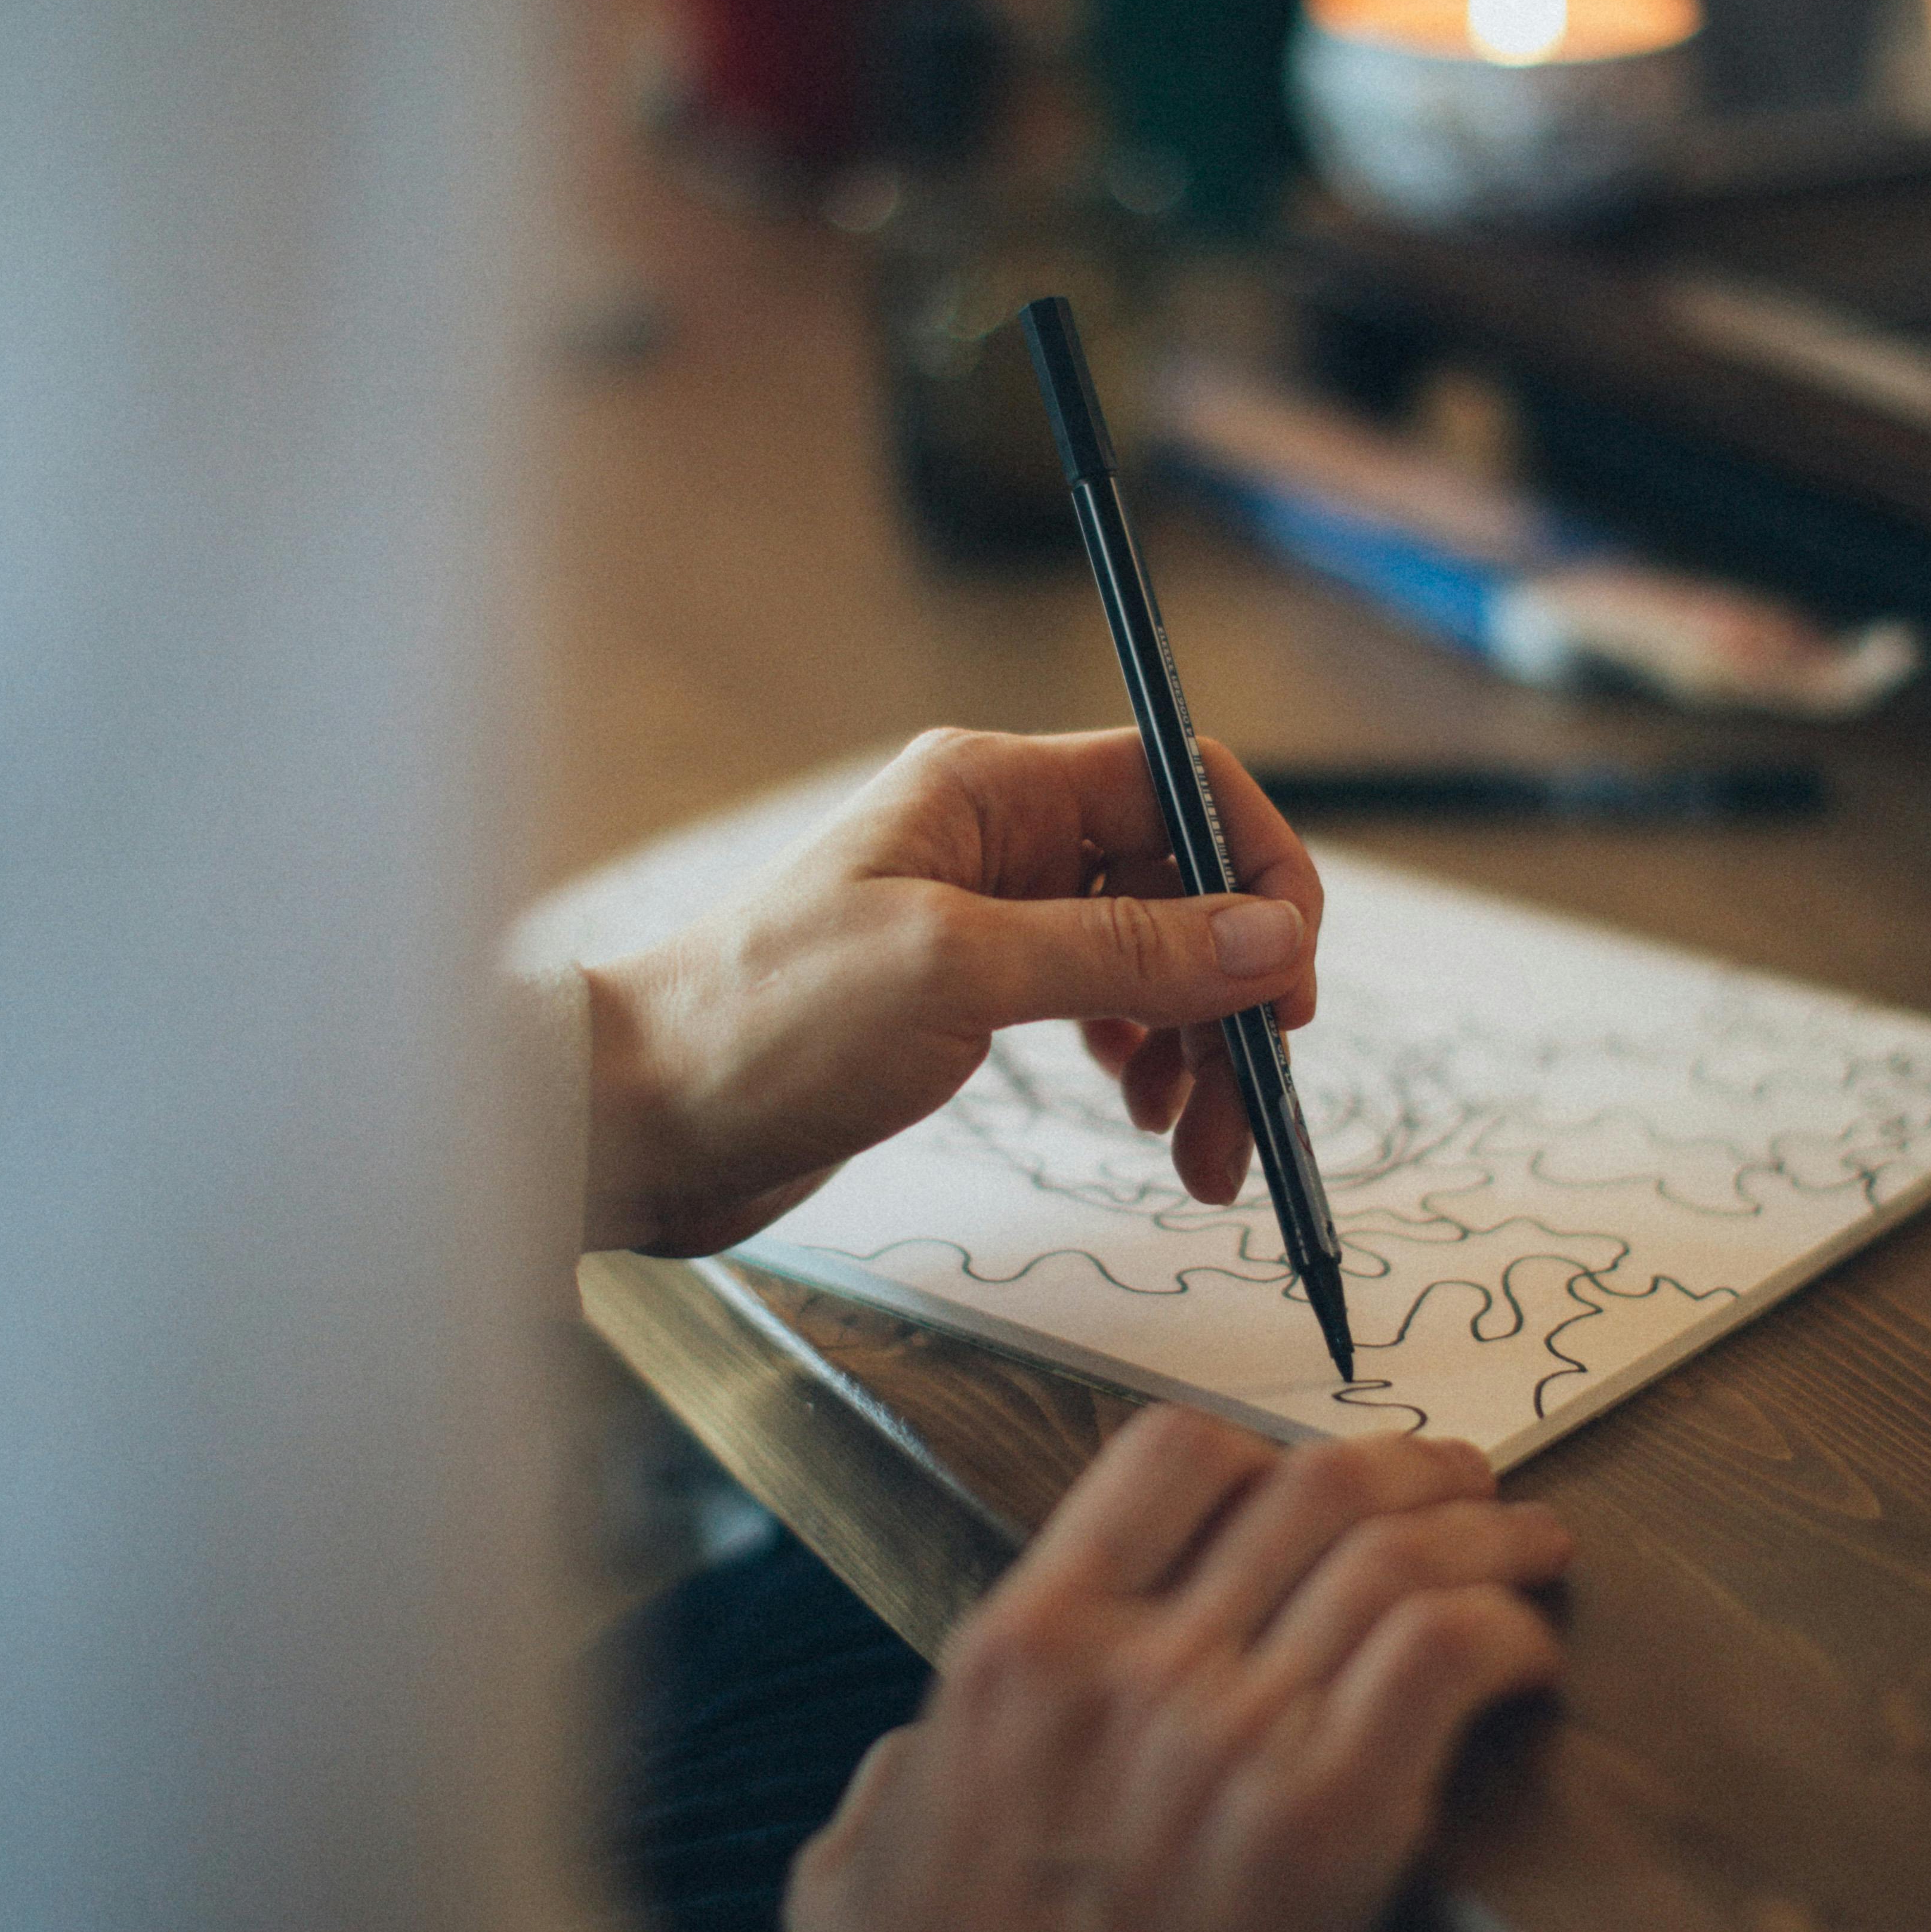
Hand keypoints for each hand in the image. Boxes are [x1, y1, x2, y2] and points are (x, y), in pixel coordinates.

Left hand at [579, 727, 1321, 1255]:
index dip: (1258, 869)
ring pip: (1151, 959)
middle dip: (1233, 991)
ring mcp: (986, 921)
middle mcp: (997, 841)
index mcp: (992, 791)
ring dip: (1199, 1045)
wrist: (640, 1118)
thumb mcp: (963, 974)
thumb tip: (1268, 937)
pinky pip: (1102, 1010)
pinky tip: (1144, 1113)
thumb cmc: (764, 1024)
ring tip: (1200, 1148)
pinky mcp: (969, 999)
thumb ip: (1126, 952)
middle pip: (1181, 884)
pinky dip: (1145, 1062)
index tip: (1289, 977)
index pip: (1180, 783)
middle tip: (1254, 1103)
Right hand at [786, 1410, 1569, 1931]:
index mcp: (1025, 1649)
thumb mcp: (856, 1864)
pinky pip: (1441, 1660)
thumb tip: (924, 1761)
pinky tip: (1531, 1647)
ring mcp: (1235, 1735)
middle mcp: (1136, 1663)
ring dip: (1484, 1538)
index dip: (1263, 1452)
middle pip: (1311, 1489)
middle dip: (1407, 1471)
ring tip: (1533, 1549)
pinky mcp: (1331, 1825)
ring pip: (1394, 1557)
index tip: (1310, 1480)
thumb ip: (904, 1782)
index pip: (1170, 1456)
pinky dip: (1502, 1629)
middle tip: (1463, 1486)